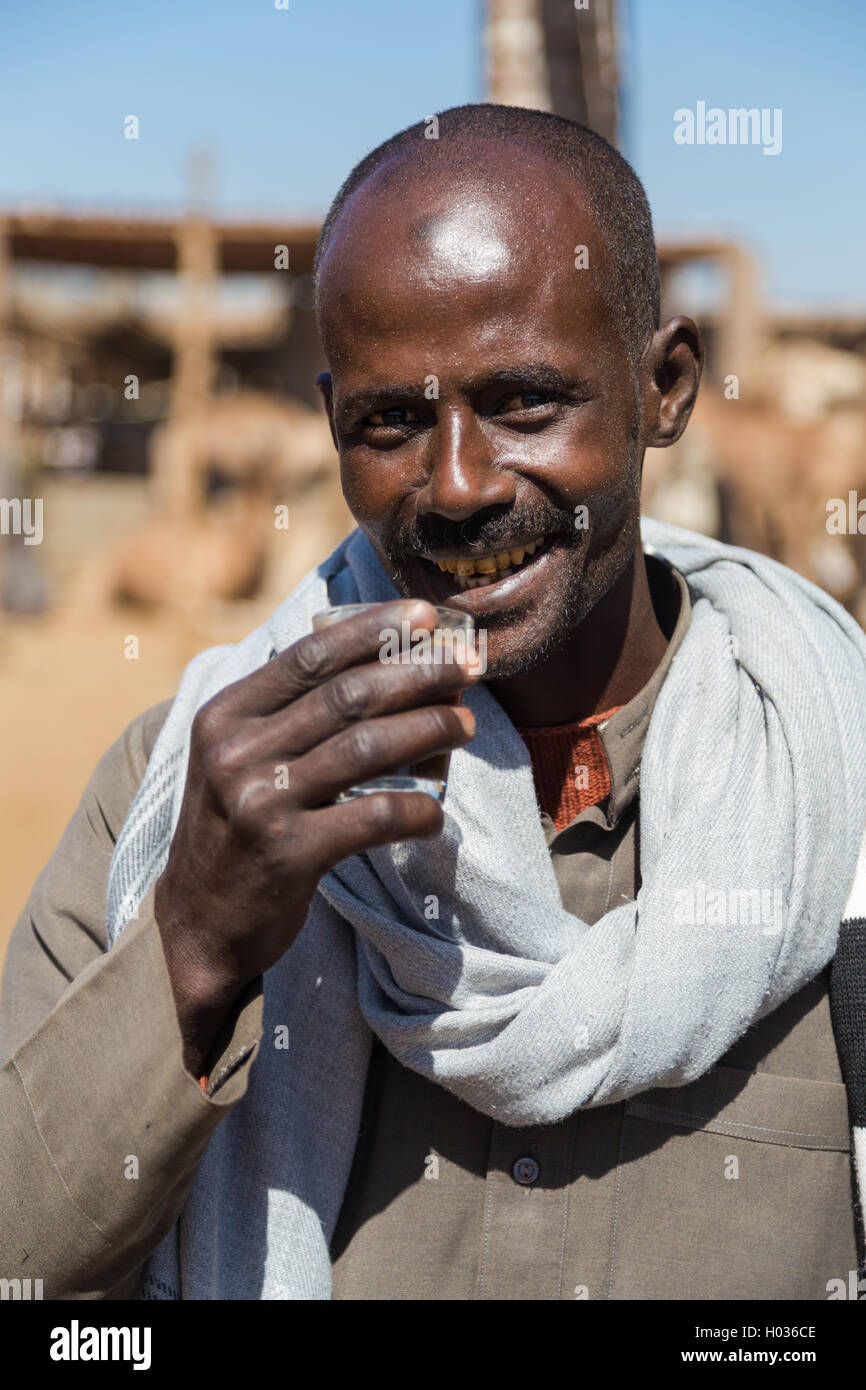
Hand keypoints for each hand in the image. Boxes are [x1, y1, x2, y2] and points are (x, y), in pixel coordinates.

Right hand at [153, 599, 479, 1075]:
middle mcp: (237, 752)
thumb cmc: (236, 828)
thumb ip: (286, 711)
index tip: (426, 616)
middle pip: (348, 694)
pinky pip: (375, 816)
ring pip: (368, 747)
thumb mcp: (237, 757)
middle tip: (467, 667)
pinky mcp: (289, 854)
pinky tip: (437, 813)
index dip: (373, 629)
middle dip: (419, 673)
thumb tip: (379, 661)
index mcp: (225, 715)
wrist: (197, 922)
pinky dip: (418, 810)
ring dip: (430, 729)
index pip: (310, 654)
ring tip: (465, 725)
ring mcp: (262, 802)